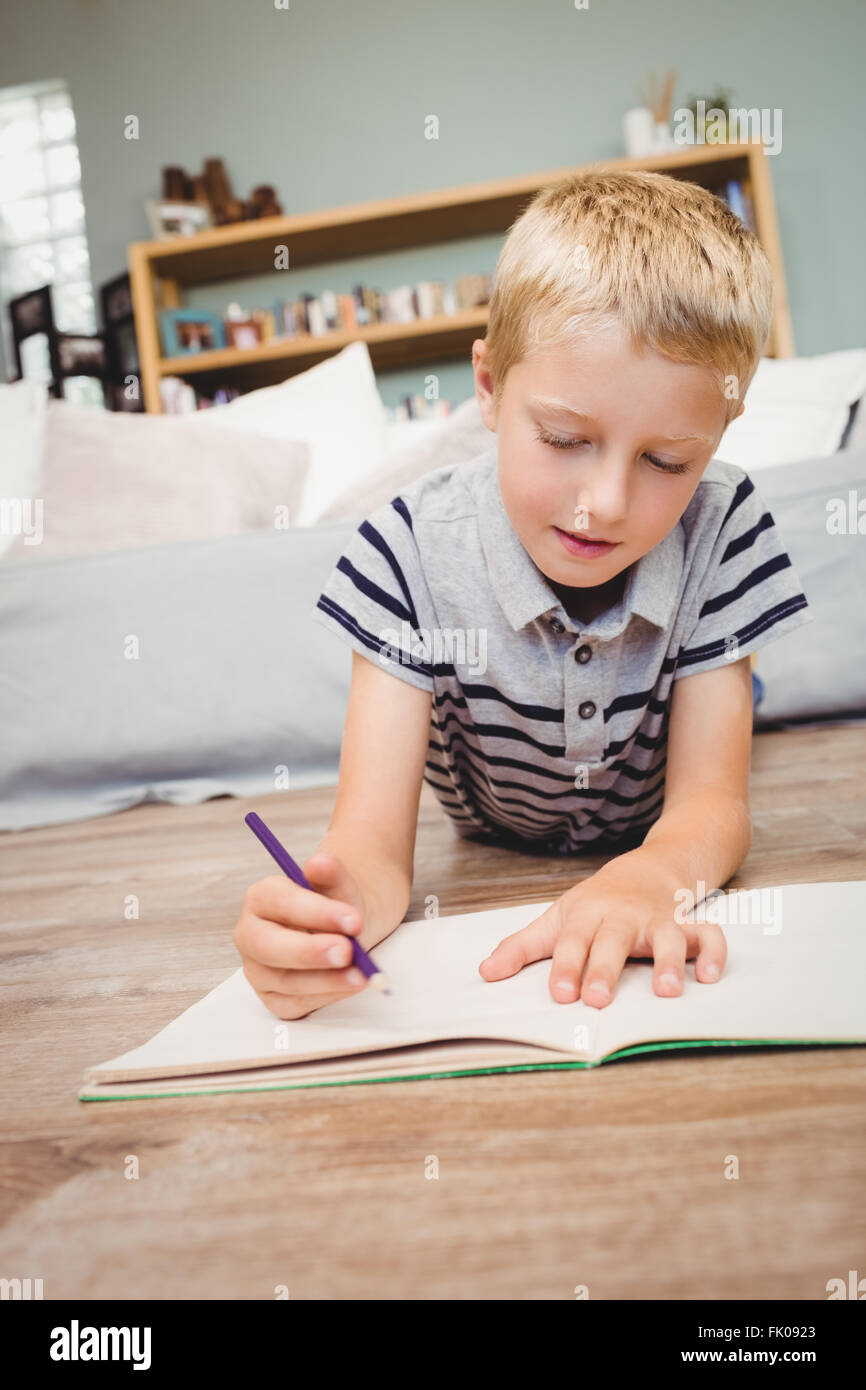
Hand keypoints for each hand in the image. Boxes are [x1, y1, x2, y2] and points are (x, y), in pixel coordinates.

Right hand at [233, 853, 368, 1018]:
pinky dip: (324, 997)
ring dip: (325, 980)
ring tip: (360, 974)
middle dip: (310, 952)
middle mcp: (251, 934)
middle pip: (268, 947)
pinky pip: (294, 1004)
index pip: (280, 902)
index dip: (316, 913)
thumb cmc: (334, 907)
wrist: (343, 929)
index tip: (353, 919)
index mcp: (261, 897)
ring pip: (283, 981)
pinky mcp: (272, 996)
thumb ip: (331, 874)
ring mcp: (258, 969)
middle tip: (348, 951)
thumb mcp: (338, 886)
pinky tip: (348, 986)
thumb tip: (321, 862)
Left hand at [478, 855, 726, 1006]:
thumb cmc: (596, 903)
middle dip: (605, 969)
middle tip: (596, 1000)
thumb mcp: (557, 919)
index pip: (572, 942)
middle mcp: (623, 916)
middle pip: (613, 941)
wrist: (648, 868)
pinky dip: (714, 953)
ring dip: (669, 961)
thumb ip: (522, 948)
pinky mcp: (688, 924)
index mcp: (587, 915)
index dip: (566, 967)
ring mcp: (658, 919)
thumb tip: (484, 974)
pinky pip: (709, 935)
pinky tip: (711, 978)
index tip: (560, 995)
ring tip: (668, 992)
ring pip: (668, 936)